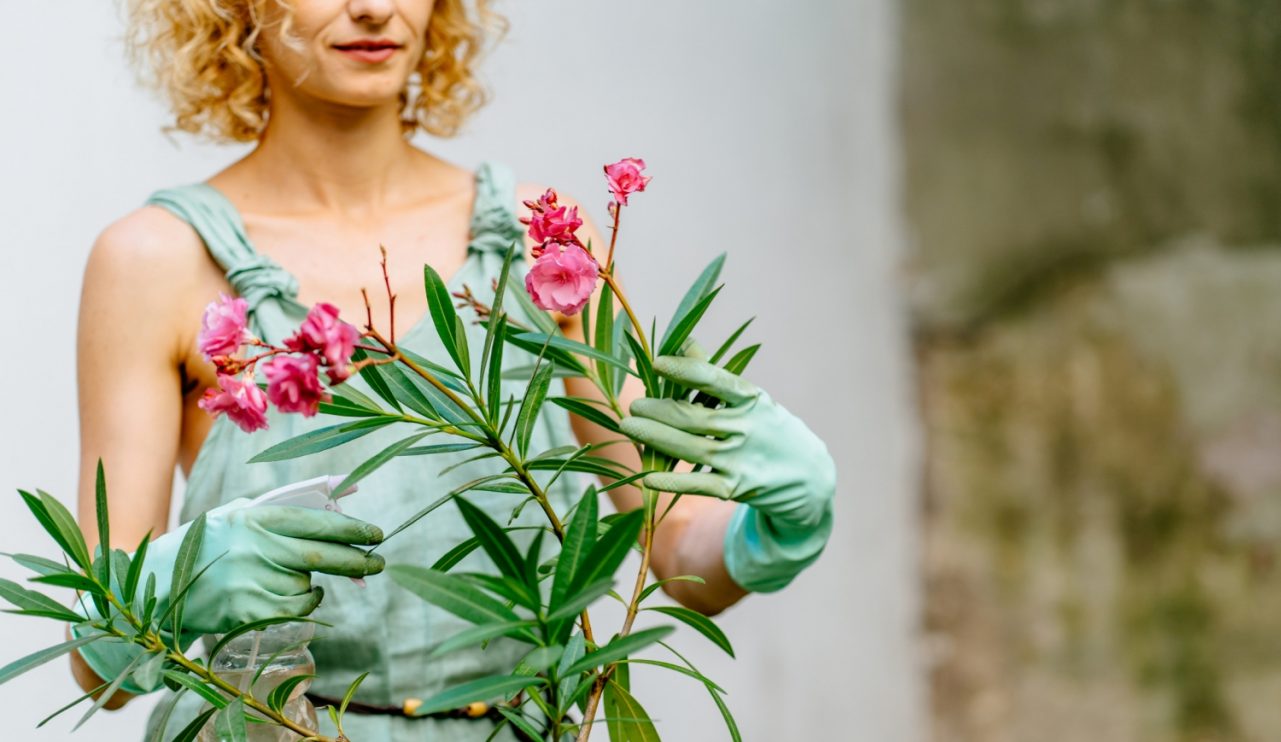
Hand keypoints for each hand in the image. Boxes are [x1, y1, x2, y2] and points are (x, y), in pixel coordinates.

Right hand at [150, 498, 385, 636]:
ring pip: (307, 585)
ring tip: (299, 579)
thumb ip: (275, 512)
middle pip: (321, 554)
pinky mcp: (245, 613)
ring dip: (314, 584)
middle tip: (378, 561)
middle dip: (356, 559)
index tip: (374, 534)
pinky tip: (299, 596)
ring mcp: (250, 583)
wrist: (152, 590)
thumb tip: (331, 507)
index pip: (314, 521)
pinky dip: (304, 604)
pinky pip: (294, 610)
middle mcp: (253, 548)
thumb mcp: (232, 517)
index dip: (350, 528)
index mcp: (252, 518)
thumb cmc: (200, 548)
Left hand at [620, 355, 835, 591]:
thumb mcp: (753, 401)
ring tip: (629, 426)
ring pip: (690, 448)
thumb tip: (685, 342)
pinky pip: (698, 485)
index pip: (716, 380)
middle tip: (634, 405)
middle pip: (693, 416)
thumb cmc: (772, 430)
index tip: (657, 363)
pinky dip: (672, 481)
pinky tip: (647, 475)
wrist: (811, 479)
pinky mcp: (737, 489)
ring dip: (655, 437)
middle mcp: (748, 428)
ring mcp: (742, 460)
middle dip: (658, 409)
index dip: (685, 370)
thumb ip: (716, 376)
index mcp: (753, 400)